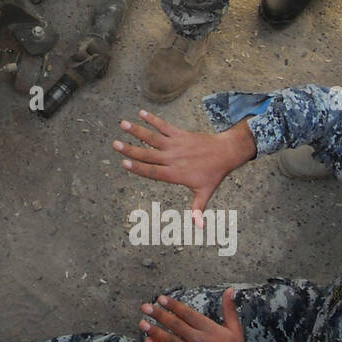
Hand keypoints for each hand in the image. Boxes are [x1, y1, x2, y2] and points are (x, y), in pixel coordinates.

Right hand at [113, 111, 255, 219]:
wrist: (225, 153)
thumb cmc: (213, 175)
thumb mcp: (205, 193)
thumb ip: (198, 210)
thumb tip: (199, 228)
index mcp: (175, 174)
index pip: (152, 171)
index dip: (138, 167)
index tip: (124, 163)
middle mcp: (172, 159)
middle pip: (148, 154)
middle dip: (130, 149)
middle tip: (115, 144)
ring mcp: (175, 145)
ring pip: (153, 137)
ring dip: (137, 130)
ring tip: (123, 124)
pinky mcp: (180, 134)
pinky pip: (164, 126)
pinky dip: (153, 119)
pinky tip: (141, 113)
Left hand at [140, 290, 262, 341]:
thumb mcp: (235, 330)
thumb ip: (229, 309)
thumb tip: (230, 290)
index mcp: (209, 329)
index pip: (188, 313)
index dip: (173, 305)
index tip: (161, 298)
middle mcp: (199, 339)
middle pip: (175, 324)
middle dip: (158, 315)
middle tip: (145, 307)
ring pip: (169, 339)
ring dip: (154, 331)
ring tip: (142, 323)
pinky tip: (148, 341)